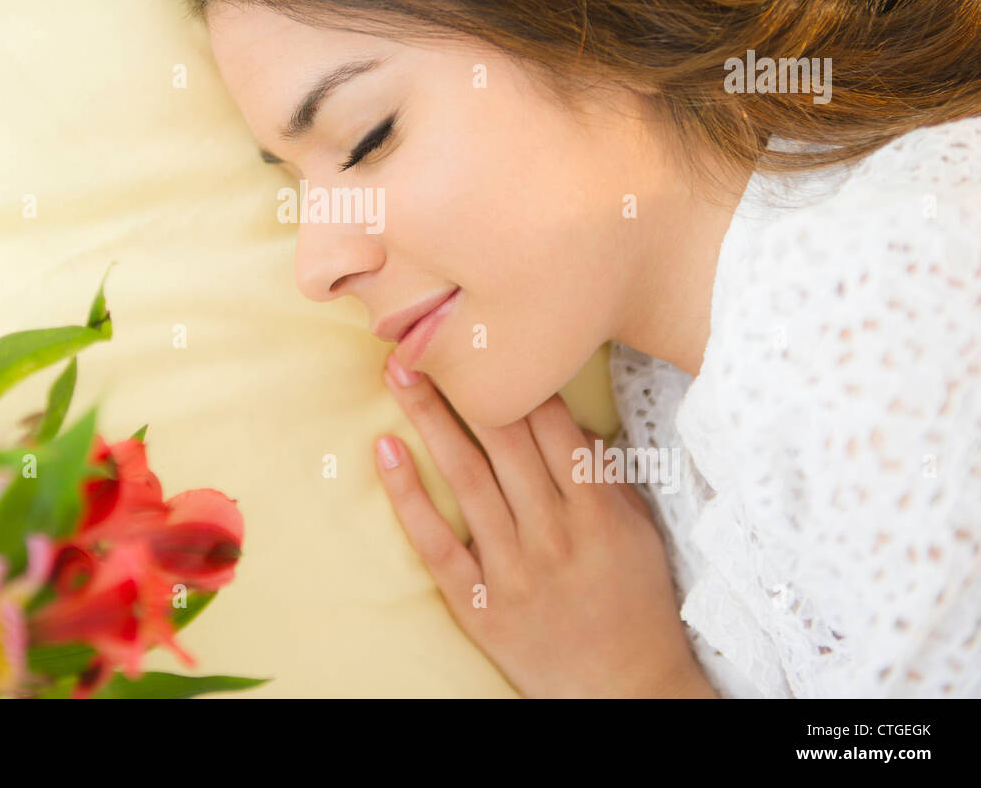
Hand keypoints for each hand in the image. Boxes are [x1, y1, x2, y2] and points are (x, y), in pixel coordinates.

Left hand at [376, 356, 717, 697]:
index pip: (551, 425)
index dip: (515, 376)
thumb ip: (603, 472)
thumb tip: (565, 419)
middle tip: (422, 336)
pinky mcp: (480, 603)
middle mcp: (553, 532)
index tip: (483, 334)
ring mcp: (514, 568)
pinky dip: (408, 496)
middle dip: (462, 382)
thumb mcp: (637, 530)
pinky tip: (385, 452)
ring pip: (465, 479)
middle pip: (502, 441)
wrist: (625, 690)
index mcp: (597, 509)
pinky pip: (436, 543)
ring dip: (428, 420)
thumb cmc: (636, 602)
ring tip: (397, 373)